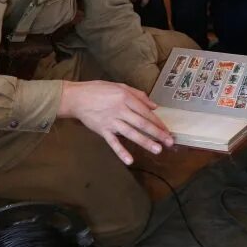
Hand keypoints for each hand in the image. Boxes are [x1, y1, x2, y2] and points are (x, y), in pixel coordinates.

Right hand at [59, 80, 173, 164]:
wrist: (76, 97)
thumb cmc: (98, 90)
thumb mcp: (120, 86)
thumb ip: (138, 95)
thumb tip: (154, 106)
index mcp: (126, 97)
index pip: (146, 112)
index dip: (158, 122)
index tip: (167, 130)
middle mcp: (120, 109)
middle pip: (141, 123)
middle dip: (157, 133)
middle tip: (169, 142)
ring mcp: (111, 121)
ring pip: (131, 133)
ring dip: (145, 142)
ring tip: (157, 150)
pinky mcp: (102, 130)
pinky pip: (113, 142)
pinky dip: (121, 151)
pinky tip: (129, 160)